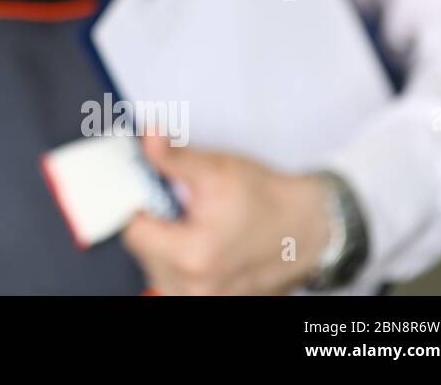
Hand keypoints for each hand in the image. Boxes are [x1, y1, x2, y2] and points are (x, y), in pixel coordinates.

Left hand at [122, 134, 331, 294]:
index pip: (130, 230)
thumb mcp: (216, 169)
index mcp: (191, 256)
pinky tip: (201, 238)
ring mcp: (203, 300)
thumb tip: (148, 138)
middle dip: (153, 220)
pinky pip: (173, 275)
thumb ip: (173, 158)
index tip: (150, 189)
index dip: (137, 203)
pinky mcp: (210, 302)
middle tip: (178, 201)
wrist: (310, 229)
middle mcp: (194, 287)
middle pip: (141, 248)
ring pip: (154, 263)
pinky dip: (179, 255)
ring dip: (164, 239)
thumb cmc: (267, 199)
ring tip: (195, 221)